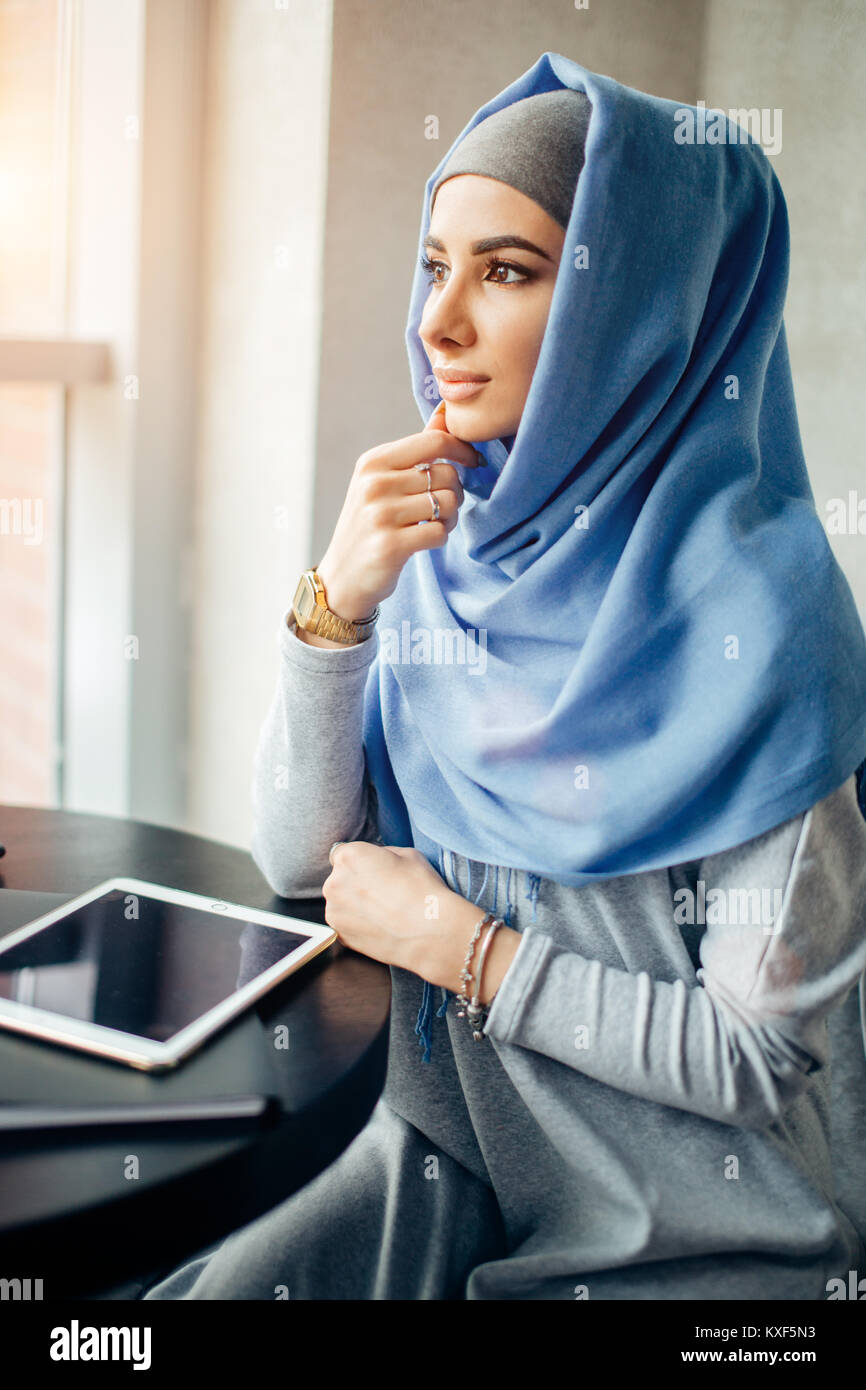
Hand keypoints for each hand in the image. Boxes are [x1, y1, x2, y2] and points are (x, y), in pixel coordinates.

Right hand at [316, 400, 481, 620]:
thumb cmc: (370, 524)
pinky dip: (440, 537)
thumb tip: (445, 412)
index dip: (463, 450)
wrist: (343, 576)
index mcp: (374, 461)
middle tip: (443, 507)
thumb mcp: (384, 480)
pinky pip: (440, 531)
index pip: (434, 441)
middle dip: (456, 492)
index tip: (474, 463)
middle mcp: (374, 484)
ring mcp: (380, 514)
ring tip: (434, 523)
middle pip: (447, 474)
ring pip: (447, 502)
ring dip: (450, 517)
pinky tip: (425, 539)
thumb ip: (417, 448)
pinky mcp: (390, 545)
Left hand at [322, 841, 521, 1001]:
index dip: (365, 861)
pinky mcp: (342, 936)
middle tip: (388, 891)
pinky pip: (347, 922)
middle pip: (342, 876)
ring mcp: (336, 911)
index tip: (381, 871)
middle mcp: (336, 882)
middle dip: (359, 881)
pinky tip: (385, 925)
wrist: (437, 936)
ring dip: (357, 903)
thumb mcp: (411, 856)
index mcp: (350, 856)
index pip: (346, 852)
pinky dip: (360, 922)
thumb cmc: (430, 891)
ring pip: (342, 900)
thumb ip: (384, 855)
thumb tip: (376, 861)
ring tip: (389, 910)